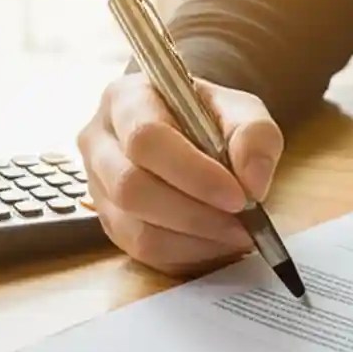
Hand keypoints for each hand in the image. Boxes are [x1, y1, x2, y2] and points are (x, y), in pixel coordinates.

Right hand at [77, 73, 283, 276]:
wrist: (193, 133)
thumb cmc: (211, 117)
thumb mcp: (243, 111)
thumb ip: (255, 136)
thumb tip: (251, 183)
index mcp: (125, 98)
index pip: (146, 138)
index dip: (193, 173)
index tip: (238, 196)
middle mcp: (98, 140)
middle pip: (131, 188)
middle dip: (194, 214)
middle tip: (241, 223)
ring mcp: (97, 185)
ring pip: (134, 227)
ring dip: (193, 239)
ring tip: (234, 234)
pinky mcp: (108, 221)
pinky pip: (140, 250)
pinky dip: (185, 254)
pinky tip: (215, 243)